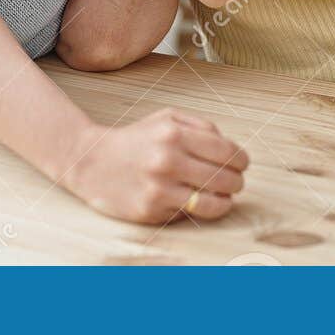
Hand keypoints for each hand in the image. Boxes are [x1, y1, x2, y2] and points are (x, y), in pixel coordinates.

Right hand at [63, 108, 248, 223]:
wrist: (91, 161)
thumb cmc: (135, 139)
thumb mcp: (166, 118)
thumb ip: (201, 126)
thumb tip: (231, 147)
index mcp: (173, 134)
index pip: (227, 151)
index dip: (242, 160)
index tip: (243, 164)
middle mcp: (167, 161)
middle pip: (224, 179)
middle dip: (237, 182)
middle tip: (235, 182)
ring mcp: (159, 189)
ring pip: (212, 203)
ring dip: (225, 201)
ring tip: (224, 197)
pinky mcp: (151, 210)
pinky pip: (190, 215)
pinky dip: (200, 211)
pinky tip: (198, 203)